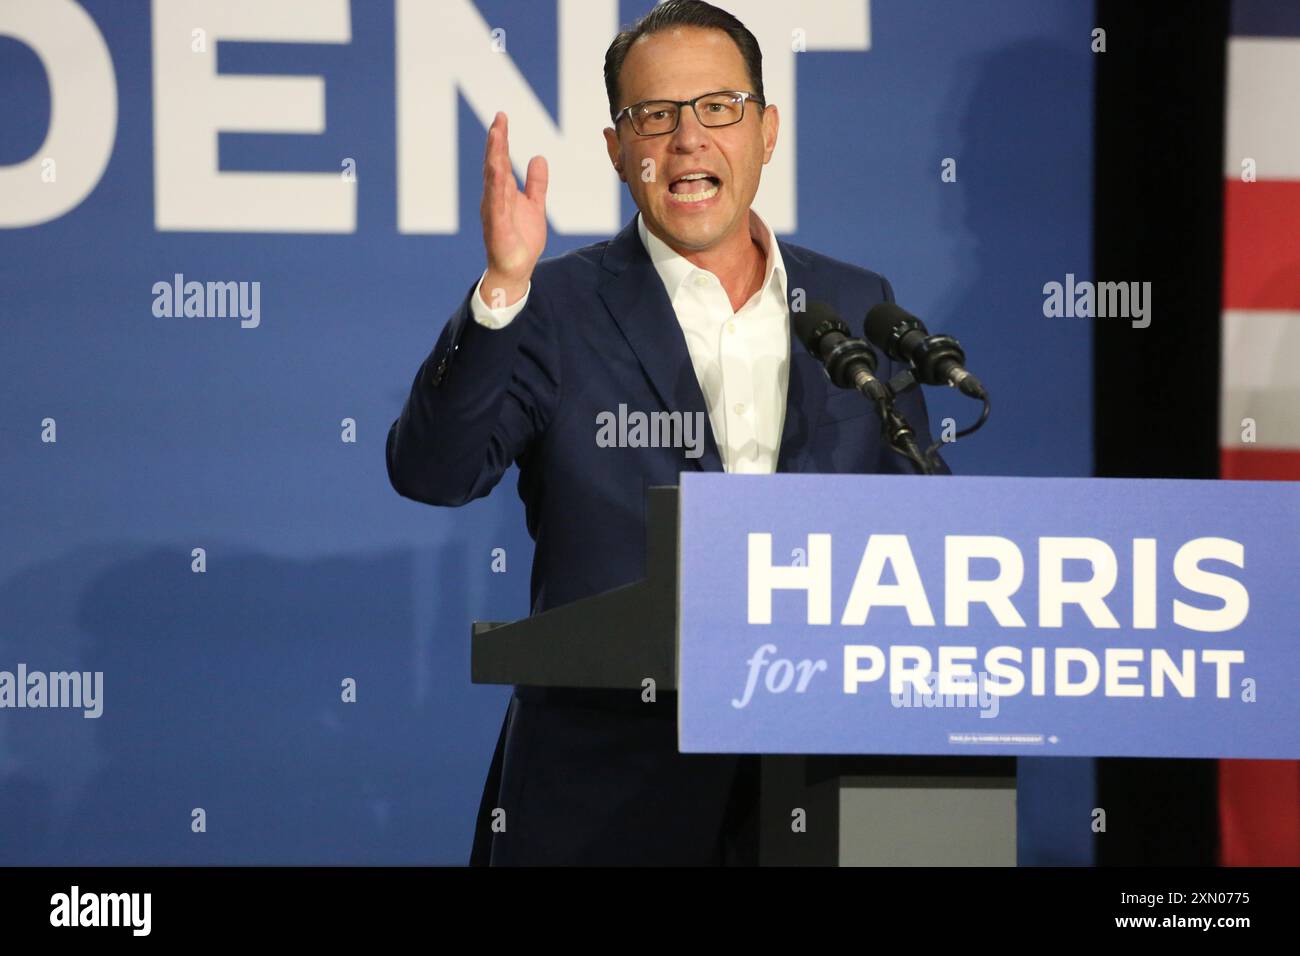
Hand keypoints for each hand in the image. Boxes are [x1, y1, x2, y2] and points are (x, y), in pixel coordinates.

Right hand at [479, 111, 546, 307]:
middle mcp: (495, 197)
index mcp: (503, 191)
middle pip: (494, 164)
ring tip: (496, 137)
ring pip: (493, 179)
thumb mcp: (534, 205)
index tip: (501, 117)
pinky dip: (496, 187)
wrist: (516, 268)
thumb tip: (538, 157)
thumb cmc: (521, 239)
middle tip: (498, 120)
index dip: (501, 139)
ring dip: (494, 158)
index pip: (501, 160)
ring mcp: (494, 210)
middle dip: (496, 142)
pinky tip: (498, 171)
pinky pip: (496, 204)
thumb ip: (536, 183)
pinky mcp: (497, 226)